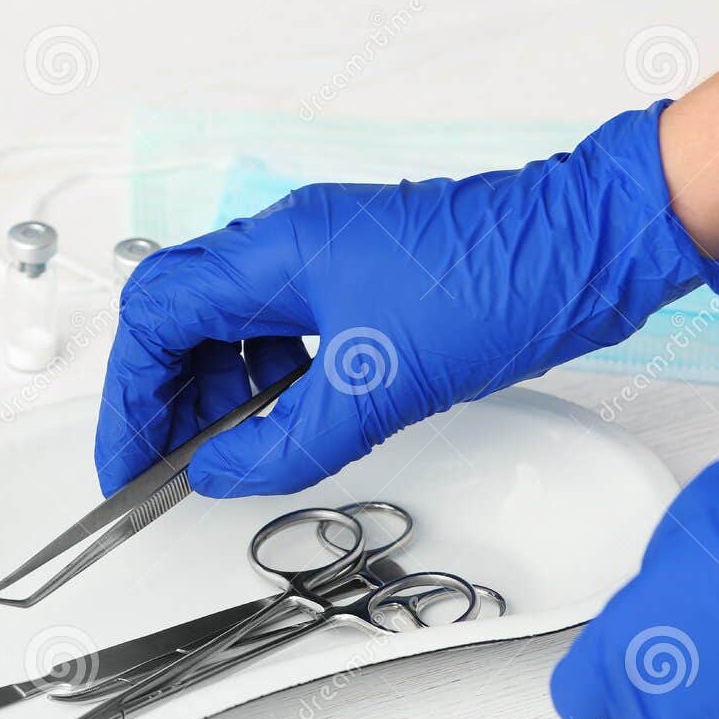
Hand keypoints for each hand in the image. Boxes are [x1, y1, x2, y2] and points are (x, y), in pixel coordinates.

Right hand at [94, 101, 718, 497]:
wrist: (590, 247)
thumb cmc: (502, 282)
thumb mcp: (378, 384)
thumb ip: (285, 442)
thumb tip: (220, 475)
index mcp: (275, 250)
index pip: (155, 317)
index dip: (129, 397)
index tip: (128, 461)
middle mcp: (286, 243)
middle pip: (178, 317)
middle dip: (161, 397)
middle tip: (164, 464)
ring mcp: (320, 258)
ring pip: (226, 325)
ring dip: (211, 392)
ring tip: (221, 452)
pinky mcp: (356, 281)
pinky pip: (277, 329)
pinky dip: (261, 381)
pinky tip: (275, 419)